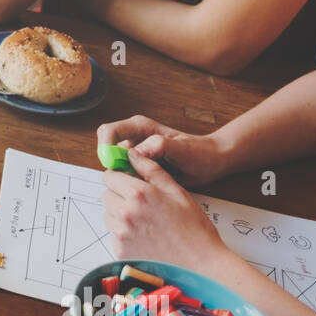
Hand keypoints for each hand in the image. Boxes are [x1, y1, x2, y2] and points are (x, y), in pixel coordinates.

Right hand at [97, 115, 226, 187]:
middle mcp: (135, 139)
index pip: (108, 131)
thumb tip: (135, 152)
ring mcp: (136, 154)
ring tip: (145, 184)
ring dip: (124, 177)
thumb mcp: (182, 148)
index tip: (110, 163)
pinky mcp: (139, 167)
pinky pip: (126, 175)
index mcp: (140, 128)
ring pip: (116, 166)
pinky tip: (147, 188)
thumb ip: (160, 146)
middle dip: (114, 166)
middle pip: (107, 150)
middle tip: (131, 178)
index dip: (104, 147)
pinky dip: (131, 183)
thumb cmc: (200, 152)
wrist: (210, 162)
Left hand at [102, 148, 232, 271]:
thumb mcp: (177, 191)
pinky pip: (113, 234)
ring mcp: (121, 234)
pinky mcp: (120, 251)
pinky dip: (123, 233)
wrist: (200, 266)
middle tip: (139, 202)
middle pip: (106, 195)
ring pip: (108, 215)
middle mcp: (125, 213)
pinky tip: (144, 236)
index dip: (118, 177)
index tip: (127, 181)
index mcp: (139, 194)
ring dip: (119, 214)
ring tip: (144, 221)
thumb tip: (132, 154)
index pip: (109, 176)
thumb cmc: (194, 229)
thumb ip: (151, 170)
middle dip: (118, 194)